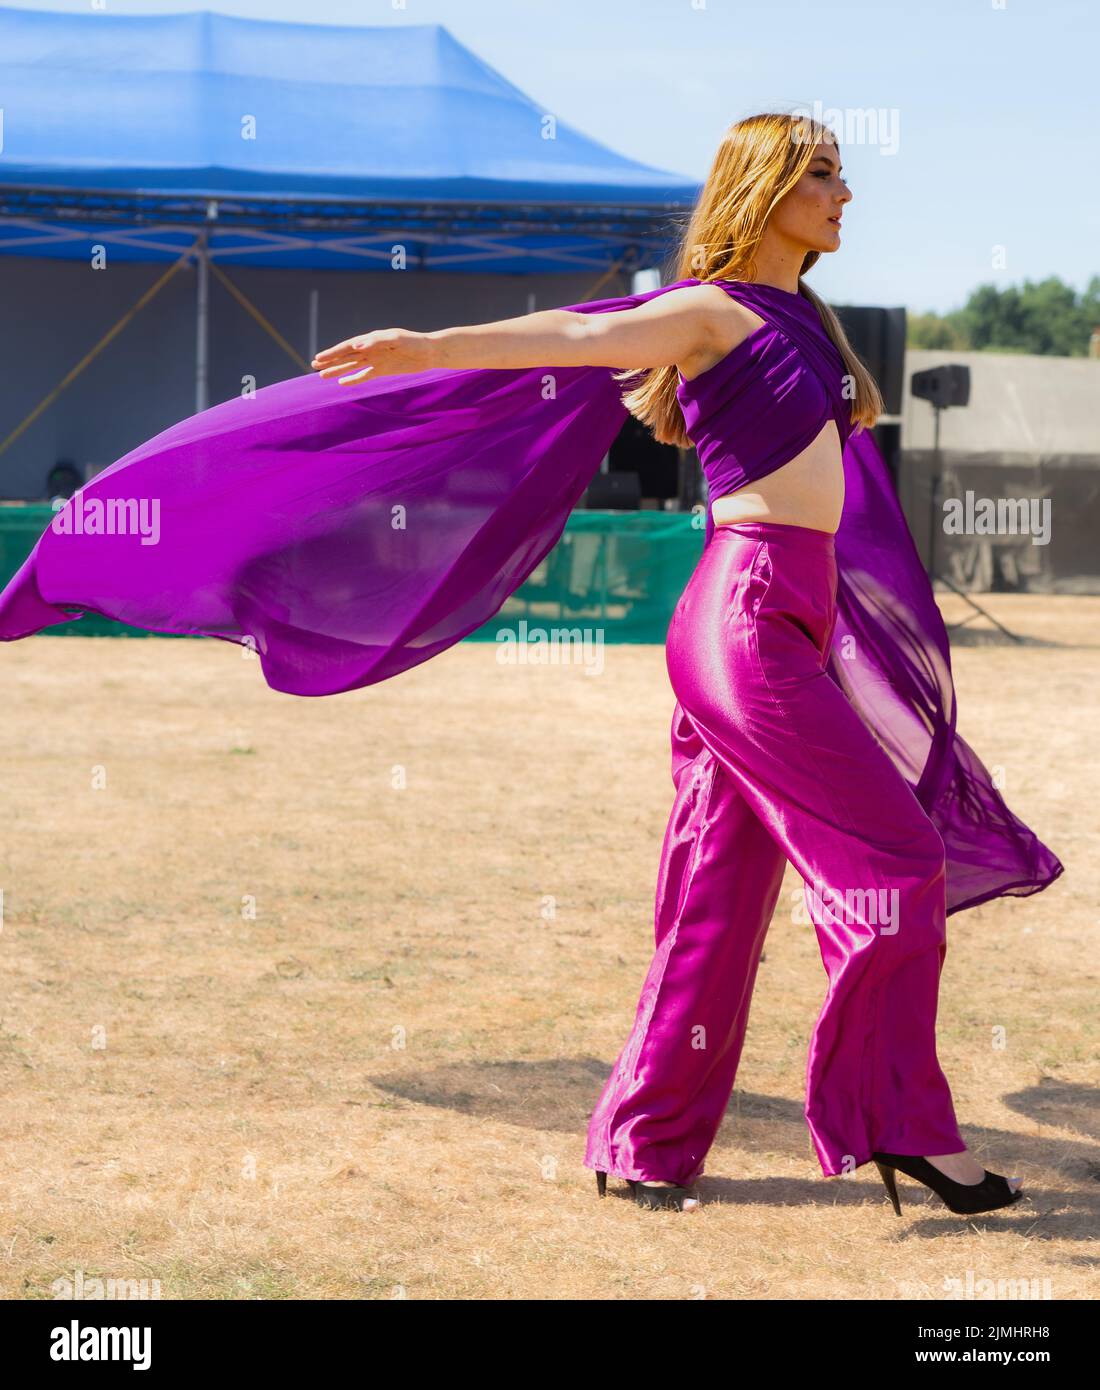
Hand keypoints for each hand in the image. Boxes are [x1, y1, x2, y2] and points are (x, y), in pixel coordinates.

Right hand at [311, 328, 436, 384]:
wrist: (429, 353)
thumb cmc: (413, 342)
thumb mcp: (395, 339)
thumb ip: (375, 341)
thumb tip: (356, 346)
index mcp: (371, 339)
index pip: (347, 346)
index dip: (332, 353)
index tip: (319, 358)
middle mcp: (371, 349)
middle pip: (346, 356)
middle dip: (330, 361)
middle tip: (314, 366)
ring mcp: (376, 360)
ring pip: (352, 366)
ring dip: (338, 370)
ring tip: (322, 375)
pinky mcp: (383, 369)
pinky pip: (365, 375)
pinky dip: (354, 379)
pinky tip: (343, 383)